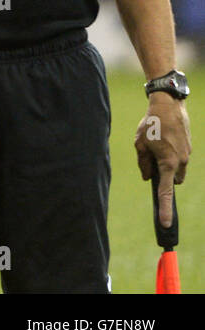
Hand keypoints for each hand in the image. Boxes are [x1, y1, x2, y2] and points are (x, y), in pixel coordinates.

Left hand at [135, 93, 190, 227]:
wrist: (169, 105)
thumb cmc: (151, 124)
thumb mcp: (139, 144)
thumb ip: (143, 164)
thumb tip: (147, 179)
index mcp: (167, 163)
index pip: (165, 191)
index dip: (166, 209)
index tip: (167, 224)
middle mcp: (181, 162)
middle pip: (172, 180)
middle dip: (163, 176)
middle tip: (151, 157)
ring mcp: (188, 155)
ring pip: (176, 170)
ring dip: (167, 164)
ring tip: (156, 143)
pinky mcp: (190, 148)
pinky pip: (180, 159)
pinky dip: (171, 155)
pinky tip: (163, 138)